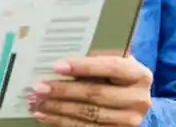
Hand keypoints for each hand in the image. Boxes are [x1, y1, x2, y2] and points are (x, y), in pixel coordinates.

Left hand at [27, 55, 152, 125]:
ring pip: (88, 114)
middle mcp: (138, 99)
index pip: (110, 67)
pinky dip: (61, 122)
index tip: (57, 66)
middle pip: (96, 94)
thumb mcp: (116, 64)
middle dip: (63, 90)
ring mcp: (129, 120)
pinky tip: (44, 115)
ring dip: (57, 108)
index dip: (83, 66)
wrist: (134, 103)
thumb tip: (62, 54)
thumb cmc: (118, 77)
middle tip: (39, 86)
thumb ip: (98, 57)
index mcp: (139, 74)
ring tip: (36, 101)